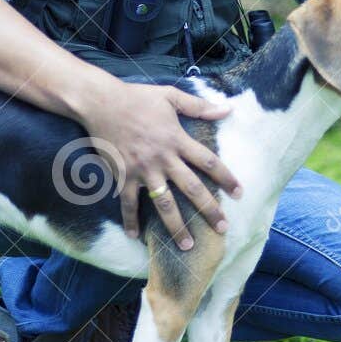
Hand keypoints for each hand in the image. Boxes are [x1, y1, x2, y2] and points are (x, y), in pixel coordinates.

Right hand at [78, 80, 242, 249]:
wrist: (100, 102)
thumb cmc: (137, 97)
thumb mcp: (170, 96)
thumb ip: (199, 106)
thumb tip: (227, 108)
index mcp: (176, 140)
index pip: (208, 162)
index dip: (226, 178)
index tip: (239, 193)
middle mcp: (162, 158)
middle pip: (192, 189)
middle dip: (209, 210)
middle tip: (222, 229)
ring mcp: (142, 170)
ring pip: (163, 204)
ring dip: (176, 226)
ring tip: (187, 246)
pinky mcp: (122, 176)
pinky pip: (128, 203)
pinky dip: (131, 220)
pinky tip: (135, 236)